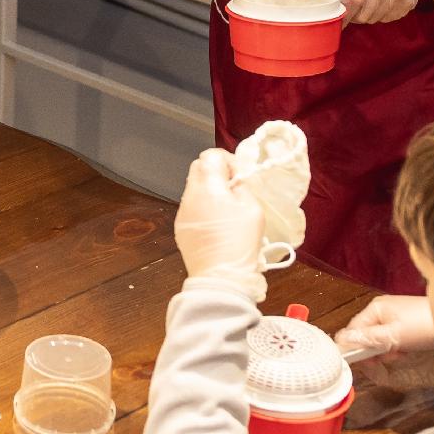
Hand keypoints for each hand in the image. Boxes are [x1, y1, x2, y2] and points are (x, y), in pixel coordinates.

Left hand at [175, 148, 265, 282]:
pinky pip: (191, 207)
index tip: (239, 176)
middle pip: (198, 168)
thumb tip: (235, 180)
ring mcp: (182, 213)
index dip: (227, 161)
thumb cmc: (240, 244)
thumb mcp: (253, 209)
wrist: (221, 278)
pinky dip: (203, 207)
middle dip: (216, 172)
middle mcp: (189, 196)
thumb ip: (242, 187)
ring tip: (227, 208)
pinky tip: (217, 223)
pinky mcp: (181, 227)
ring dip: (209, 190)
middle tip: (234, 188)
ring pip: (193, 188)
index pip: (210, 156)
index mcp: (208, 188)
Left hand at [337, 0, 433, 24]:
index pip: (353, 0)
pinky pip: (387, 18)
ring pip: (373, 19)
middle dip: (353, 14)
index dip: (343, 13)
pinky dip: (380, 14)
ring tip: (368, 0)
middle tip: (352, 5)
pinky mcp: (408, 4)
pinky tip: (382, 0)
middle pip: (362, 15)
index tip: (336, 19)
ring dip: (366, 14)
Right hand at [337, 294, 433, 358]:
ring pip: (380, 338)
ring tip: (402, 352)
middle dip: (376, 350)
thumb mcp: (392, 336)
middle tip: (391, 356)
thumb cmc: (422, 327)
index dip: (357, 348)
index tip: (368, 363)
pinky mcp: (405, 321)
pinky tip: (408, 349)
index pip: (353, 330)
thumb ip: (366, 339)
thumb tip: (340, 341)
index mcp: (374, 308)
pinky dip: (397, 346)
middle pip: (366, 335)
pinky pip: (392, 337)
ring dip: (388, 350)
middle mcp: (381, 309)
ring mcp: (394, 314)